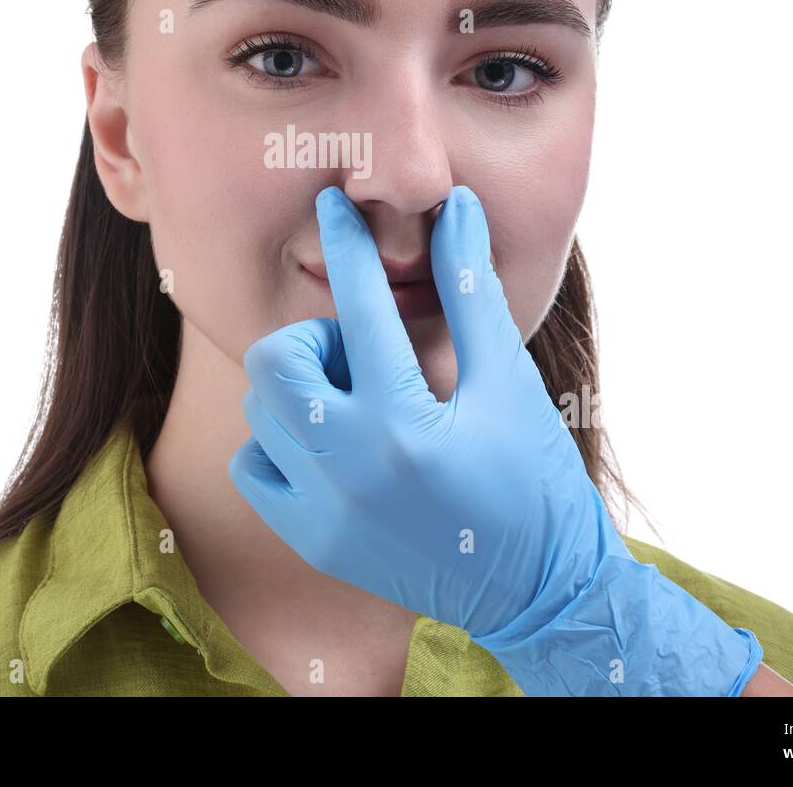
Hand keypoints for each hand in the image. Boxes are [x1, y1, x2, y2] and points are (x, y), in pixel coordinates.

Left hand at [228, 184, 761, 694]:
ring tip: (355, 399)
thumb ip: (471, 291)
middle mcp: (349, 467)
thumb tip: (457, 209)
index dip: (347, 241)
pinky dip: (281, 443)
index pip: (359, 304)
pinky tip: (331, 443)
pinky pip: (254, 466)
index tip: (332, 202)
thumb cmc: (534, 476)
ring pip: (261, 409)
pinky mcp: (311, 540)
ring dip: (299, 387)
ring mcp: (322, 510)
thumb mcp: (508, 379)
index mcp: (405, 421)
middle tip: (361, 354)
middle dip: (312, 338)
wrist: (537, 590)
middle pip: (276, 359)